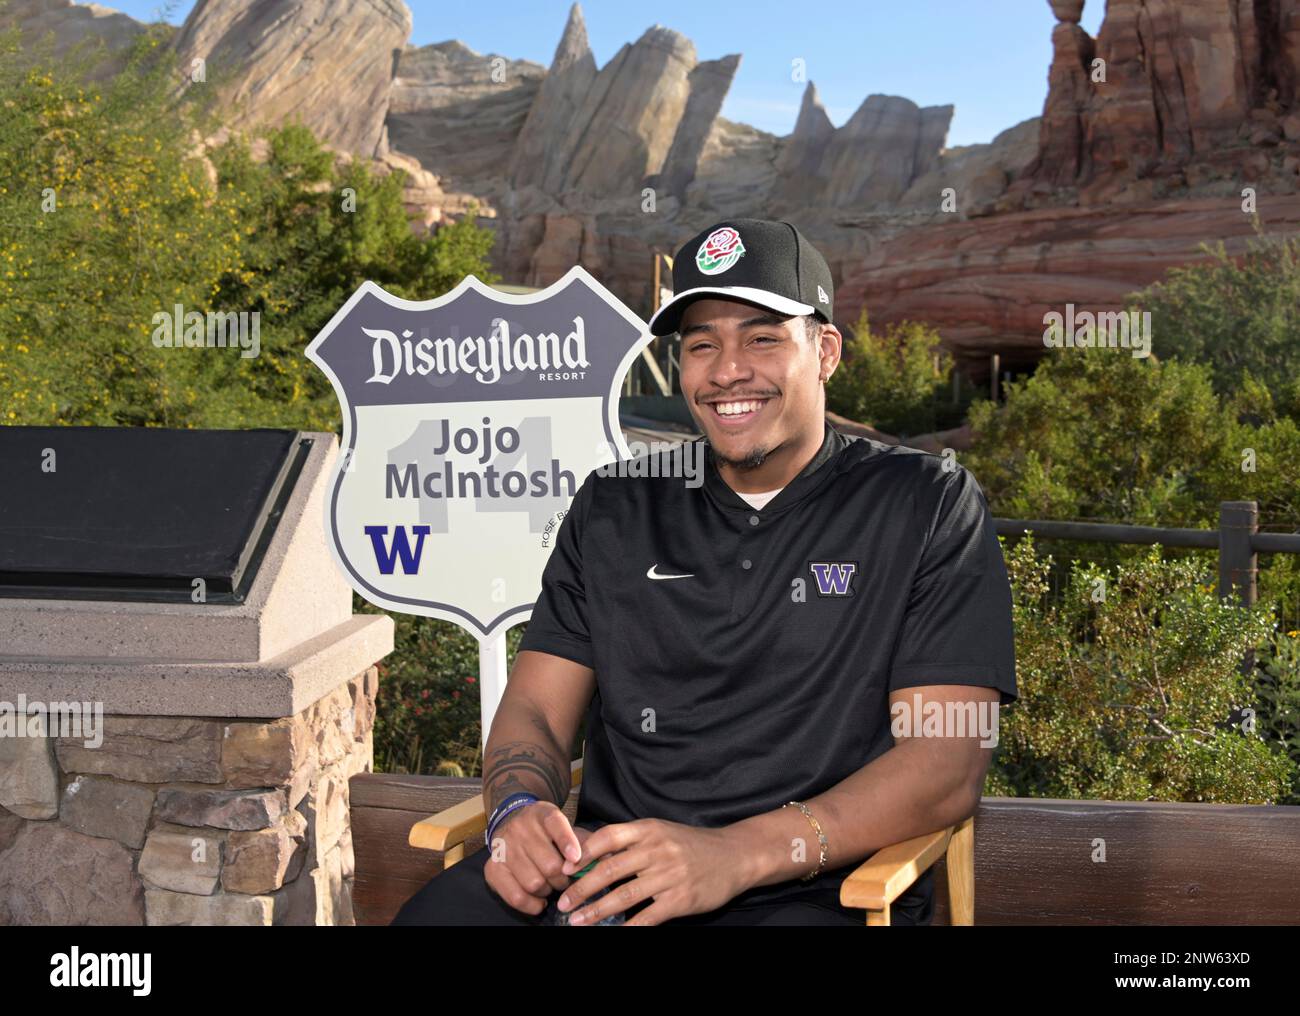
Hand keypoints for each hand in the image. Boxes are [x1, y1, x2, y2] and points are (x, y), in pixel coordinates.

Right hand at [482, 801, 583, 915]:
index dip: (567, 842)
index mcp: (543, 814)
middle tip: (566, 880)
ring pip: (534, 883)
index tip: (577, 858)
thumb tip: (609, 854)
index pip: (556, 824)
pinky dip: (531, 905)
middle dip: (563, 879)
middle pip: (549, 864)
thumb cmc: (545, 832)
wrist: (511, 821)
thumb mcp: (565, 827)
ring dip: (548, 891)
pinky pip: (515, 896)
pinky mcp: (491, 867)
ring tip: (550, 887)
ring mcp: (504, 848)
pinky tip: (539, 901)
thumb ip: (586, 841)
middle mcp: (520, 828)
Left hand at [554, 818, 747, 925]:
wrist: (734, 855)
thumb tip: (588, 856)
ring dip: (597, 911)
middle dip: (582, 889)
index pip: (607, 837)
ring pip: (624, 896)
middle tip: (563, 904)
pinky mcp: (682, 899)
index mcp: (648, 830)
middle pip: (610, 870)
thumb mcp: (660, 832)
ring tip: (578, 922)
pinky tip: (614, 933)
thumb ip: (630, 841)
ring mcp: (670, 876)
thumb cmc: (689, 844)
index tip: (563, 869)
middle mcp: (657, 850)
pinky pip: (648, 917)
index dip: (582, 853)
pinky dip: (629, 928)